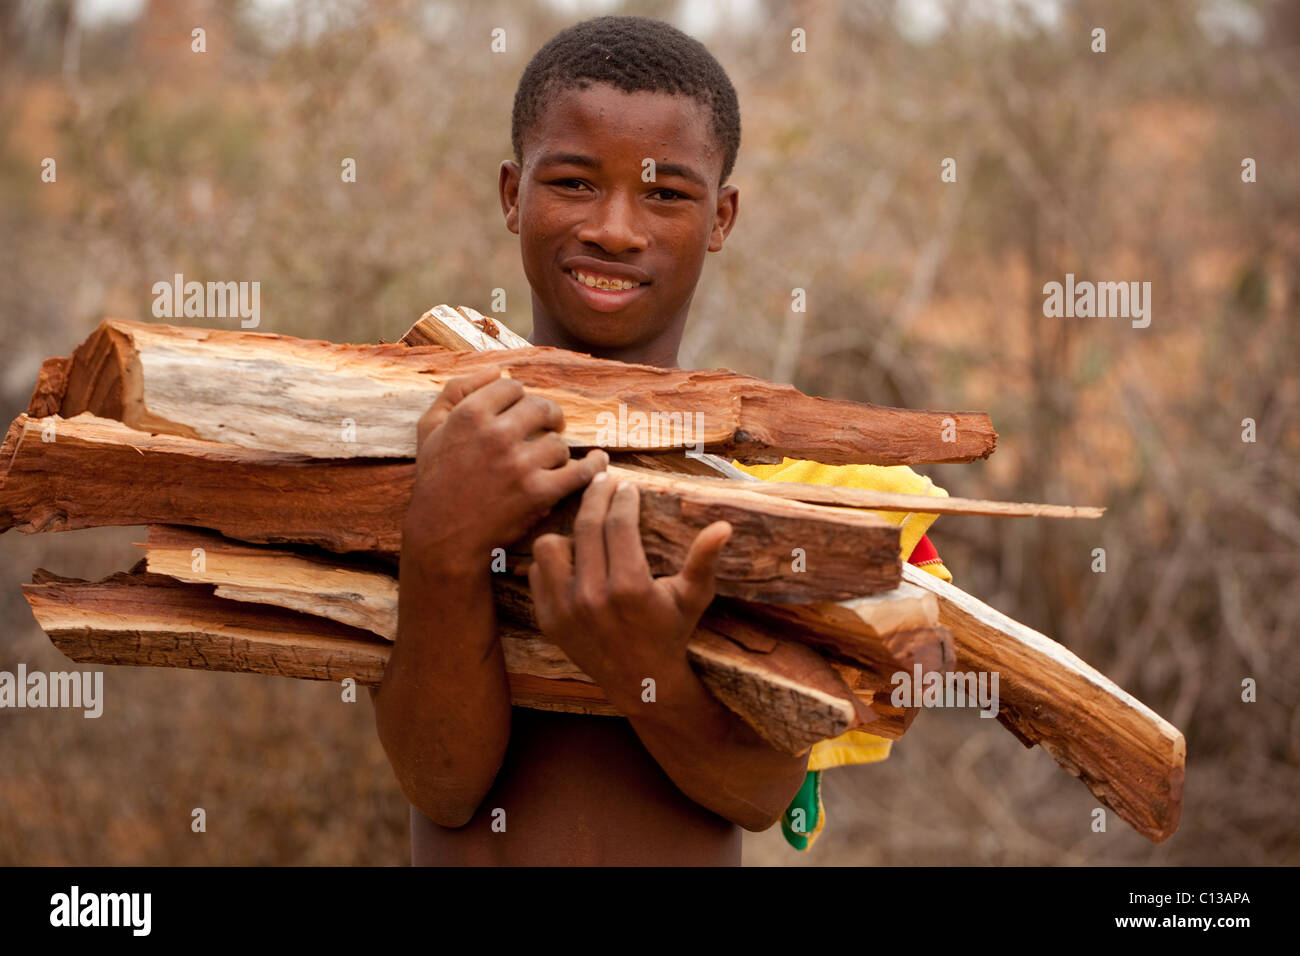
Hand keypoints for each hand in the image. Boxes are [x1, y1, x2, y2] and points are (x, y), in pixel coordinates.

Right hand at [404, 366, 607, 573]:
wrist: (442, 538)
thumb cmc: (435, 482)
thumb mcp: (429, 429)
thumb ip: (456, 390)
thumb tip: (494, 368)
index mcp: (469, 414)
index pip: (512, 386)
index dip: (518, 398)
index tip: (519, 413)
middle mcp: (496, 434)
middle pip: (541, 408)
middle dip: (547, 417)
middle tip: (548, 427)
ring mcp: (519, 464)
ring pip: (558, 442)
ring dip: (555, 451)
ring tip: (546, 462)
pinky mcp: (538, 493)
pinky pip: (579, 471)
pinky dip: (593, 466)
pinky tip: (598, 462)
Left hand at [527, 472, 732, 708]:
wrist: (641, 681)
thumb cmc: (671, 631)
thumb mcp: (693, 597)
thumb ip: (704, 560)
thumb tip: (724, 525)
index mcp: (630, 586)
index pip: (619, 523)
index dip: (623, 497)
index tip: (627, 485)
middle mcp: (592, 597)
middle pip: (586, 526)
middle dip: (596, 496)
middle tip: (603, 482)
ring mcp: (565, 609)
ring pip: (549, 545)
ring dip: (567, 533)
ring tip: (586, 529)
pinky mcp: (547, 619)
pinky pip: (536, 572)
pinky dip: (553, 563)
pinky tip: (574, 560)